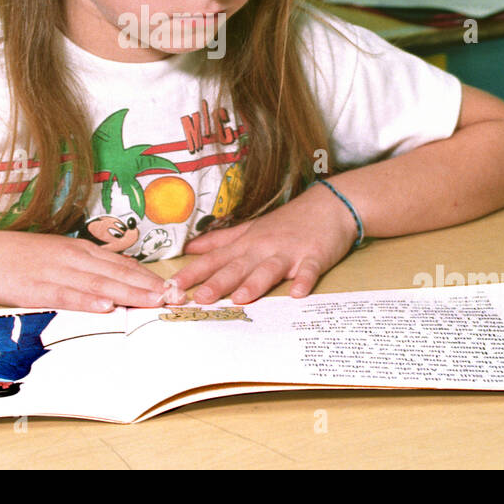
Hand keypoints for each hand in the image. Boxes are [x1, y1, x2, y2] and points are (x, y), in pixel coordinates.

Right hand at [0, 231, 168, 312]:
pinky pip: (66, 296)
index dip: (148, 276)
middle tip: (175, 297)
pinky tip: (106, 308)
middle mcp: (72, 258)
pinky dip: (88, 302)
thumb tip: (111, 278)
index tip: (172, 287)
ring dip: (128, 294)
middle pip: (117, 274)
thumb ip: (83, 265)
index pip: (122, 264)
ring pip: (99, 285)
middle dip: (149, 287)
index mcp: (79, 250)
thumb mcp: (56, 253)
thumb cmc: (17, 257)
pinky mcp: (36, 289)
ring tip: (153, 302)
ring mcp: (55, 272)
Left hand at [168, 185, 358, 304]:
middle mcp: (263, 248)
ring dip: (255, 283)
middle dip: (218, 282)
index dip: (193, 272)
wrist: (329, 205)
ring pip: (268, 269)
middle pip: (237, 267)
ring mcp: (289, 252)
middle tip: (200, 299)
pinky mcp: (314, 256)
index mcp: (246, 244)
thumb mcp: (250, 228)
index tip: (174, 286)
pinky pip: (308, 270)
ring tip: (241, 298)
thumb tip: (190, 248)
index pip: (214, 259)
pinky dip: (304, 280)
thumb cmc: (287, 221)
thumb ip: (219, 240)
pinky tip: (298, 293)